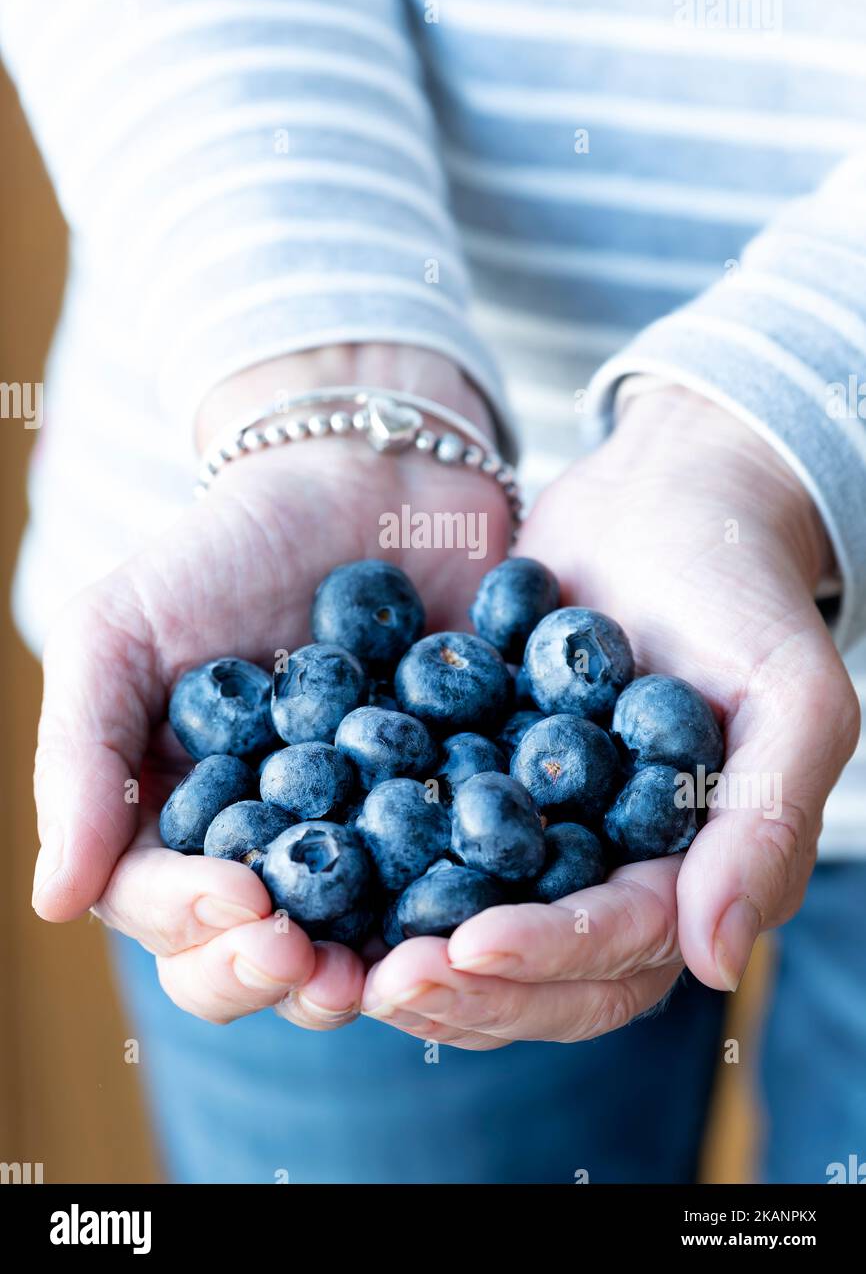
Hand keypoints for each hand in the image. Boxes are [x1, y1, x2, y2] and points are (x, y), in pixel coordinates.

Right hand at [32, 344, 510, 1028]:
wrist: (366, 479)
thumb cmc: (225, 550)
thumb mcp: (121, 630)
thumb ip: (81, 756)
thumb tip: (51, 902)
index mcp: (182, 825)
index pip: (168, 913)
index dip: (195, 926)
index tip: (242, 905)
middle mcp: (273, 852)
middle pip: (259, 956)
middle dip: (279, 972)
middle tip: (314, 961)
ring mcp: (369, 842)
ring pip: (361, 944)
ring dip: (374, 968)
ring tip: (399, 966)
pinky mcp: (458, 812)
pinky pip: (465, 879)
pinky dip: (471, 901)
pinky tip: (489, 904)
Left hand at [362, 384, 859, 1046]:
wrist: (664, 499)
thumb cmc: (746, 591)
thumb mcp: (791, 698)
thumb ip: (764, 824)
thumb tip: (718, 960)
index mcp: (687, 877)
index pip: (618, 949)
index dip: (547, 955)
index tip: (468, 946)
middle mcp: (605, 874)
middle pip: (536, 971)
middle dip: (461, 985)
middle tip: (377, 980)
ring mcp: (537, 834)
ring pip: (468, 926)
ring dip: (404, 947)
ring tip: (326, 950)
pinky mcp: (475, 783)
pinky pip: (421, 842)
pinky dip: (372, 865)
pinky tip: (309, 854)